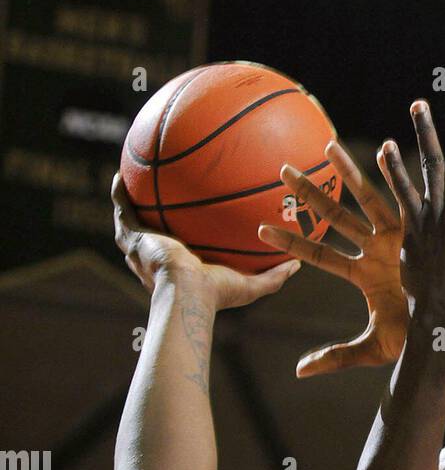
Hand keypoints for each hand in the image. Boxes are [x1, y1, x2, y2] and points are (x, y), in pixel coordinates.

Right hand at [111, 174, 299, 310]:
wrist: (186, 295)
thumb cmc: (216, 296)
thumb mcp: (250, 285)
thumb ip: (273, 275)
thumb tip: (298, 265)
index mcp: (181, 268)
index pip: (180, 247)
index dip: (183, 231)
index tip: (192, 215)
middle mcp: (157, 258)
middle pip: (152, 230)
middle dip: (155, 211)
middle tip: (162, 191)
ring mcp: (141, 248)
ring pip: (130, 218)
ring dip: (131, 198)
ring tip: (132, 175)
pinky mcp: (132, 238)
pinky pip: (122, 209)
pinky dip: (120, 192)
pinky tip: (122, 174)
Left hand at [257, 141, 407, 375]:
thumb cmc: (418, 340)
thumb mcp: (374, 348)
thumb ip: (336, 356)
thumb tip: (298, 372)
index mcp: (362, 274)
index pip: (318, 254)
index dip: (290, 243)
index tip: (260, 229)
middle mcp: (375, 250)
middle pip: (334, 216)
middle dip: (309, 193)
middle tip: (282, 169)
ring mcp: (397, 238)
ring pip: (365, 199)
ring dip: (346, 173)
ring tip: (327, 146)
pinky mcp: (422, 232)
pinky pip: (405, 199)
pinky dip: (394, 176)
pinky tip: (384, 152)